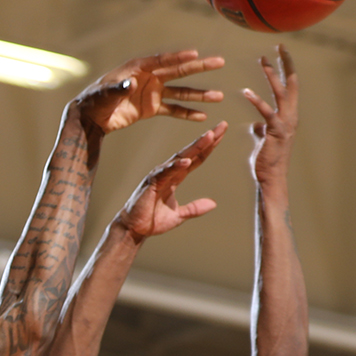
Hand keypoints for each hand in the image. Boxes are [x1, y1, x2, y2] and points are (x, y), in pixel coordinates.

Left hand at [74, 50, 223, 135]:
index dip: (178, 57)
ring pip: (181, 92)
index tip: (195, 54)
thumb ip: (118, 88)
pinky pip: (173, 110)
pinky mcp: (152, 108)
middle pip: (178, 71)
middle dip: (199, 67)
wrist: (91, 117)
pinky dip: (187, 113)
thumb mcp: (104, 93)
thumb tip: (130, 84)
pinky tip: (202, 116)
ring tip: (218, 96)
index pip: (162, 60)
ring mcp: (152, 92)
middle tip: (220, 62)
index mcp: (138, 67)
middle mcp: (149, 76)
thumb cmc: (94, 100)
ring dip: (199, 95)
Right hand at [114, 122, 228, 241]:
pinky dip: (176, 166)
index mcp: (175, 178)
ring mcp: (160, 175)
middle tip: (222, 126)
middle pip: (191, 152)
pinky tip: (187, 161)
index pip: (196, 159)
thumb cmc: (152, 220)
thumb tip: (213, 204)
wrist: (133, 229)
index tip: (221, 134)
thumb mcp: (179, 215)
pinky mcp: (151, 182)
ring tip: (209, 136)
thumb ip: (195, 208)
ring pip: (180, 157)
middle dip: (207, 139)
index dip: (209, 147)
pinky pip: (165, 172)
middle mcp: (168, 172)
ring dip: (195, 146)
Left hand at [244, 46, 297, 184]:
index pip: (290, 88)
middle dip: (285, 64)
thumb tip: (256, 125)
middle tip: (280, 46)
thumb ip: (261, 129)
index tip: (280, 54)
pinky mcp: (275, 132)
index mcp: (288, 117)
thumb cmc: (267, 162)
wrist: (271, 179)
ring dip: (271, 75)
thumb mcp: (263, 140)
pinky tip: (246, 91)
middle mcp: (291, 117)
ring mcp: (285, 124)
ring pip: (280, 94)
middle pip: (290, 84)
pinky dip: (257, 101)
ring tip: (263, 60)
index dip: (286, 70)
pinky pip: (266, 113)